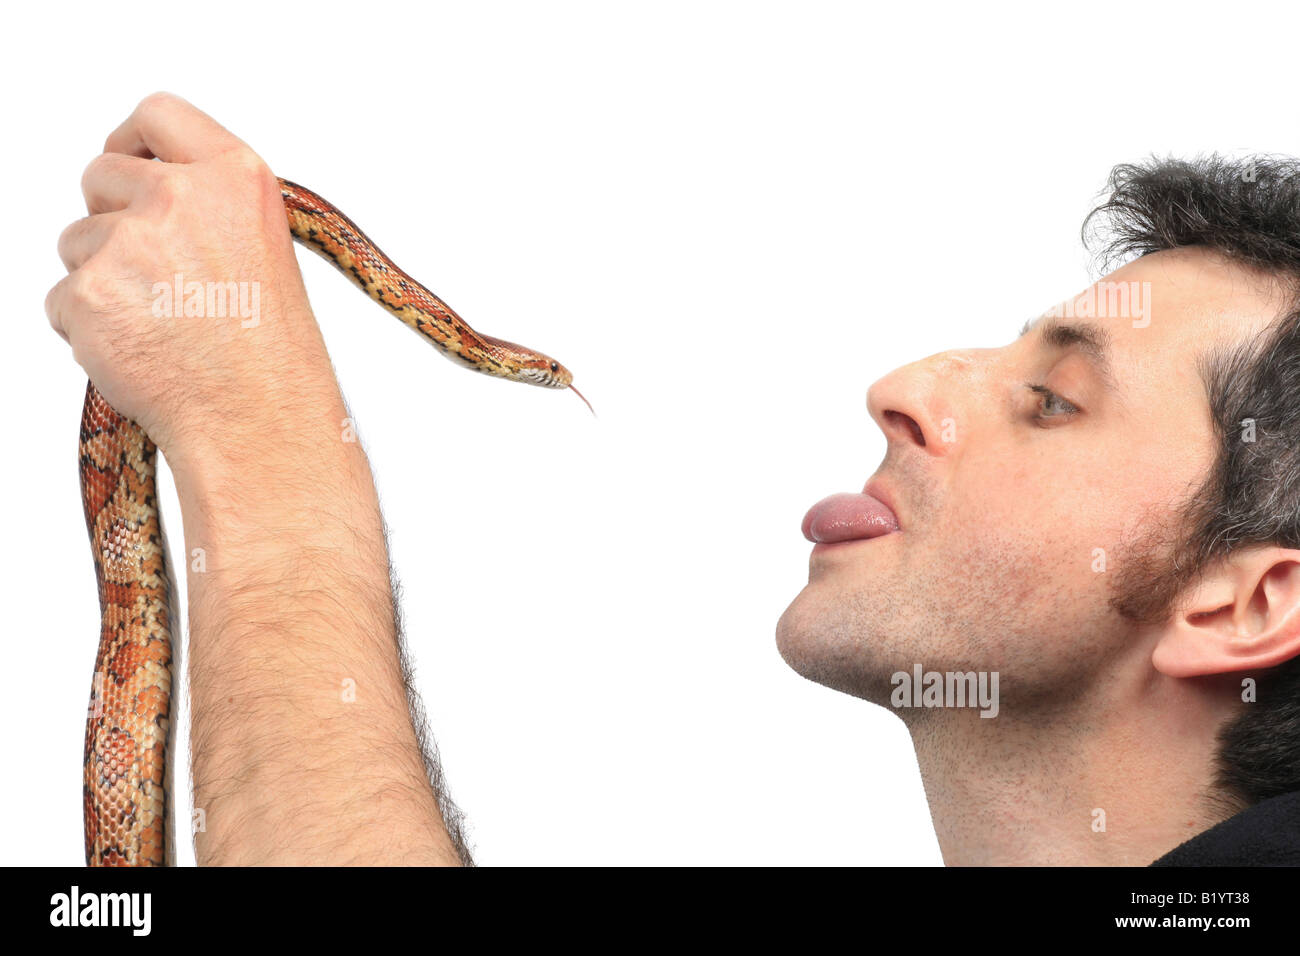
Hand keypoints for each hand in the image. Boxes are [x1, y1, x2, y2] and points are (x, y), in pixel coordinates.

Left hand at [46, 92, 329, 464]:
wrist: (258, 420)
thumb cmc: (270, 351)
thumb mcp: (265, 248)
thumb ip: (208, 204)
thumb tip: (146, 192)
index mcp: (236, 178)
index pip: (159, 115)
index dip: (135, 140)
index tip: (132, 160)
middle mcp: (181, 199)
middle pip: (101, 175)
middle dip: (112, 217)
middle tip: (154, 273)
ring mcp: (129, 244)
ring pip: (76, 241)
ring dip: (101, 278)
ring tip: (160, 324)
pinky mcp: (88, 294)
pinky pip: (62, 298)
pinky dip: (88, 326)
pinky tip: (140, 349)